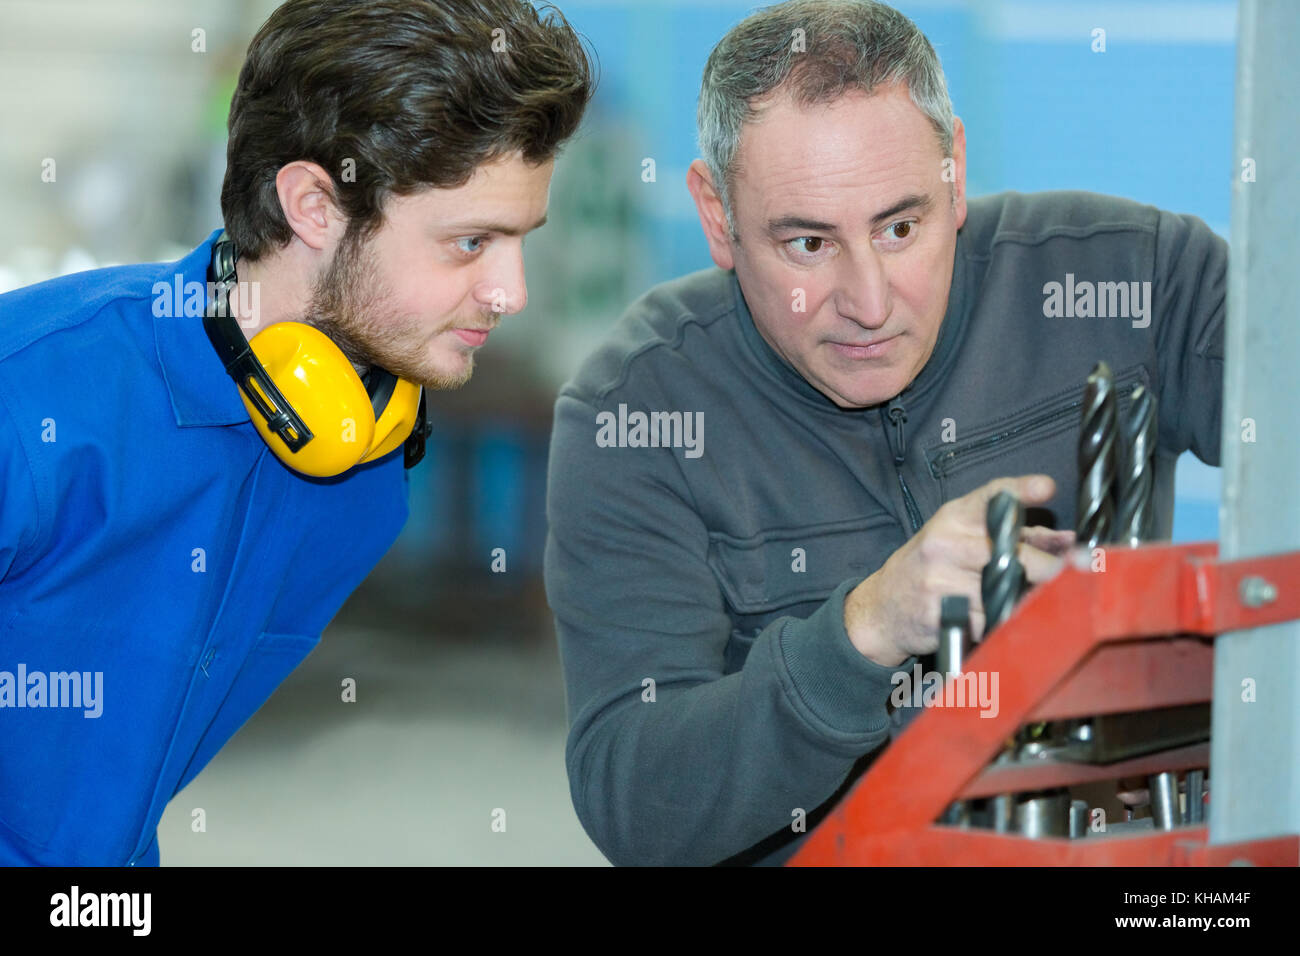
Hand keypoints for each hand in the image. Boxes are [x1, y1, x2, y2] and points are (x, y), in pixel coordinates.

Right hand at [844, 475, 1067, 666]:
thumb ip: (1017, 537)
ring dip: (1016, 600)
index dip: (1020, 490)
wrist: (882, 607)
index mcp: (953, 518)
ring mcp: (939, 578)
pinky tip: (982, 620)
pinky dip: (993, 624)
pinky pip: (986, 621)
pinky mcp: (938, 611)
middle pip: (1011, 553)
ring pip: (1002, 591)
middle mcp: (945, 542)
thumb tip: (1066, 540)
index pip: (990, 497)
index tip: (1046, 487)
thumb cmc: (929, 569)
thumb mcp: (963, 540)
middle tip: (1058, 576)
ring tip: (1006, 600)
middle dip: (1042, 568)